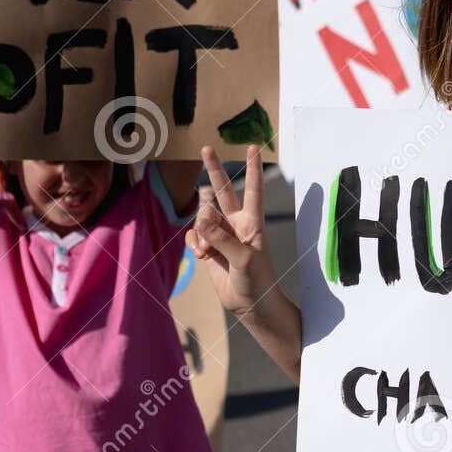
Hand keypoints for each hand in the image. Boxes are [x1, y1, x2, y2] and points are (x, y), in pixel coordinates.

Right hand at [187, 145, 278, 317]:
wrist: (250, 304)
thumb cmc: (257, 281)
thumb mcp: (244, 259)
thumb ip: (222, 238)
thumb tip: (202, 220)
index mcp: (253, 223)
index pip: (253, 190)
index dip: (252, 169)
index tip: (253, 148)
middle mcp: (237, 224)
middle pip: (222, 191)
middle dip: (214, 169)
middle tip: (206, 147)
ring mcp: (221, 235)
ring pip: (202, 218)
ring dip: (200, 233)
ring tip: (208, 252)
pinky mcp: (209, 247)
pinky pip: (194, 236)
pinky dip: (194, 244)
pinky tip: (201, 256)